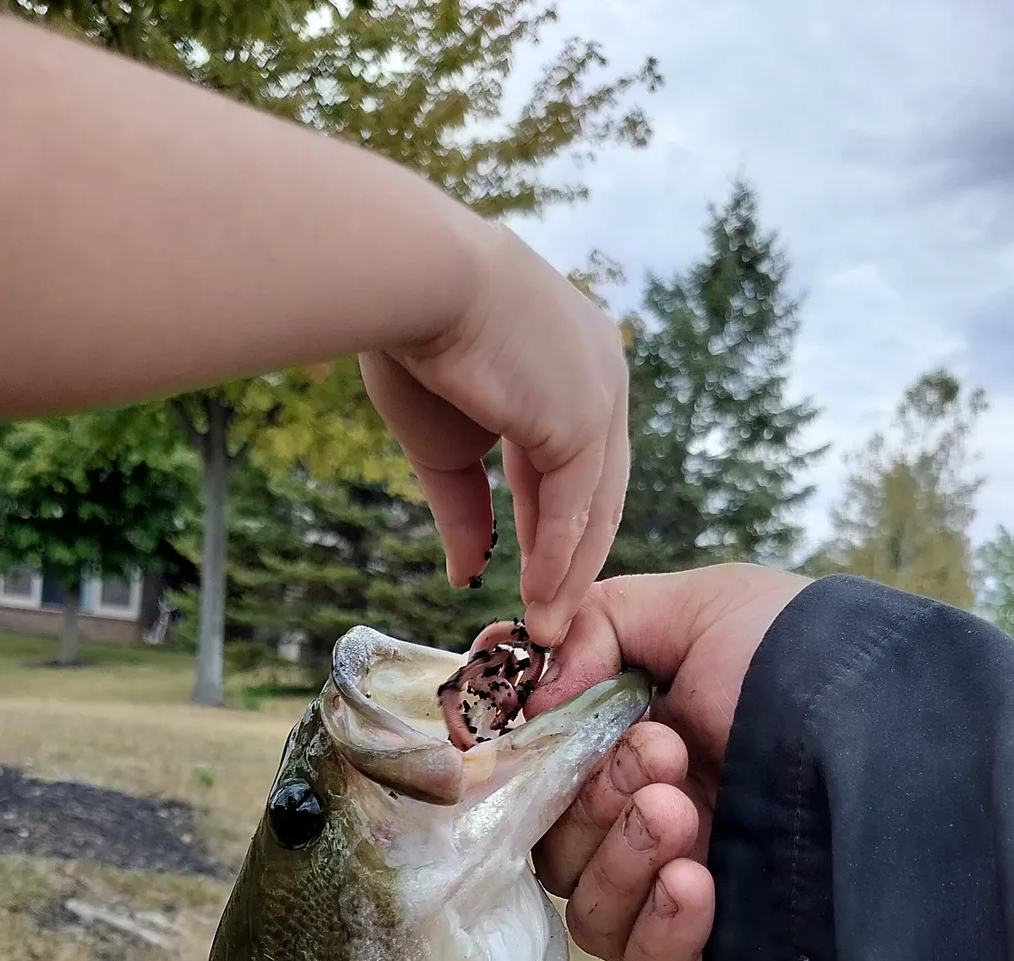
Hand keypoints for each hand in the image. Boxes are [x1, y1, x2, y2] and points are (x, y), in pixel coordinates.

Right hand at [361, 224, 628, 646]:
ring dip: (566, 574)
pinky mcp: (587, 417)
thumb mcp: (446, 445)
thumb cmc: (416, 340)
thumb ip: (467, 510)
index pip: (576, 467)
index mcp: (572, 368)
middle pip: (598, 494)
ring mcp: (602, 394)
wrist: (411, 282)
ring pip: (593, 507)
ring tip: (544, 627)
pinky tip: (535, 596)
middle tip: (548, 622)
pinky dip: (555, 558)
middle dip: (571, 564)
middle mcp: (601, 377)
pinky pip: (574, 507)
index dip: (553, 531)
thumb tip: (467, 576)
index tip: (533, 581)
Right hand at [520, 565, 807, 960]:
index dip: (534, 761)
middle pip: (556, 850)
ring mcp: (685, 900)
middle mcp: (654, 828)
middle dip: (593, 800)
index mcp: (638, 752)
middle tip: (659, 756)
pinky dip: (659, 931)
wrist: (915, 745)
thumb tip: (529, 693)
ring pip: (591, 913)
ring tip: (682, 812)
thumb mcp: (710, 608)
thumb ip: (599, 625)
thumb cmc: (816, 666)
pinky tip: (695, 886)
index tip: (558, 719)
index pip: (541, 784)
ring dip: (622, 858)